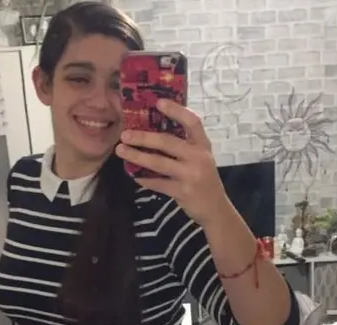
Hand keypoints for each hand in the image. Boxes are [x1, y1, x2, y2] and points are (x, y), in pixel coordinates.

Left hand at [115, 100, 229, 226]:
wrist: (215, 209)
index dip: (176, 110)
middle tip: (125, 134)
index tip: (158, 102)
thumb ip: (185, 146)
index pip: (192, 122)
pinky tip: (133, 174)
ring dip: (137, 156)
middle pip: (167, 142)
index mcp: (203, 145)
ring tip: (121, 151)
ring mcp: (191, 175)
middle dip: (143, 137)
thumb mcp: (201, 158)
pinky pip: (158, 183)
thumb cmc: (204, 180)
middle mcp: (198, 157)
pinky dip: (144, 179)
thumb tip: (153, 132)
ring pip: (158, 163)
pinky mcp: (183, 192)